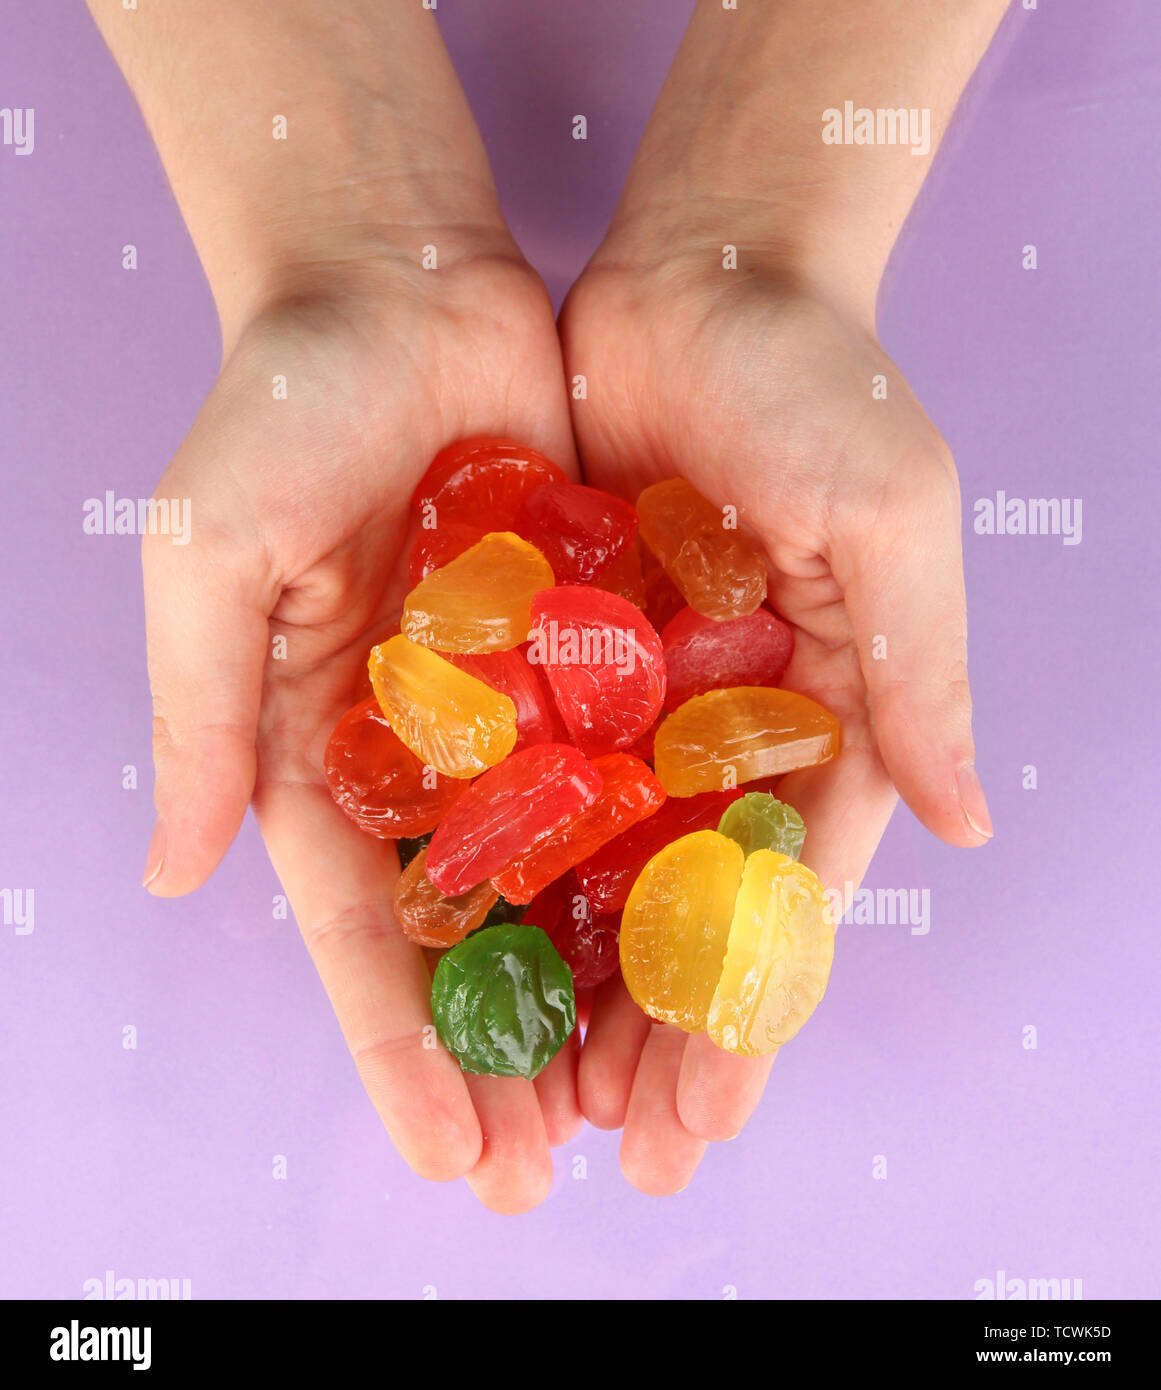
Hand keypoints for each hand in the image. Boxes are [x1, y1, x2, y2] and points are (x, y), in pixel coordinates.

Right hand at [141, 244, 582, 1213]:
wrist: (398, 283)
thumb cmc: (279, 409)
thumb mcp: (208, 555)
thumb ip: (195, 712)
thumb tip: (174, 868)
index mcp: (323, 749)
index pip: (362, 930)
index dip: (402, 1047)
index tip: (448, 1153)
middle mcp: (429, 746)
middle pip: (473, 932)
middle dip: (505, 1054)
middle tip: (545, 1174)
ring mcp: (521, 704)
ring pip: (570, 875)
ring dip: (599, 989)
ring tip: (638, 1103)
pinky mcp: (600, 646)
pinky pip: (644, 762)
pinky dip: (668, 851)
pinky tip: (710, 943)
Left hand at [560, 238, 991, 1193]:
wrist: (702, 274)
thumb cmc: (821, 384)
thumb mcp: (890, 518)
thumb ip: (917, 671)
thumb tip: (966, 824)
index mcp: (814, 724)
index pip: (776, 904)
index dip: (741, 1020)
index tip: (701, 1127)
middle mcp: (715, 733)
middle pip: (671, 914)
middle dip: (642, 1038)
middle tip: (598, 1156)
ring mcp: (624, 701)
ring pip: (584, 872)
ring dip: (557, 985)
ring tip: (517, 1098)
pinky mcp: (541, 651)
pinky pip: (509, 772)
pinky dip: (485, 863)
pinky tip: (450, 955)